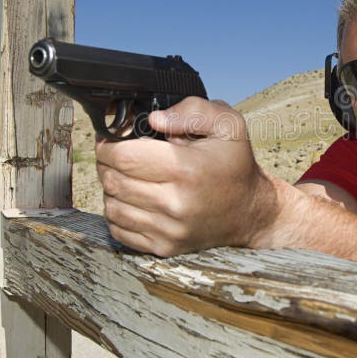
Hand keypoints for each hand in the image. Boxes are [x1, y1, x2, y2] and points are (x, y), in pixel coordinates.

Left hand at [95, 97, 277, 255]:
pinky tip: (132, 198)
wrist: (250, 211)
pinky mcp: (164, 247)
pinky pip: (120, 230)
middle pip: (112, 180)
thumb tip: (154, 119)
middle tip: (117, 153)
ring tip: (126, 175)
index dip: (109, 143)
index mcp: (187, 170)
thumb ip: (192, 110)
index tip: (112, 137)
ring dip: (111, 187)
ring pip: (111, 206)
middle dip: (107, 162)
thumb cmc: (234, 165)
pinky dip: (118, 212)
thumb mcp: (227, 124)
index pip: (123, 157)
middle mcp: (176, 204)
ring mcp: (168, 229)